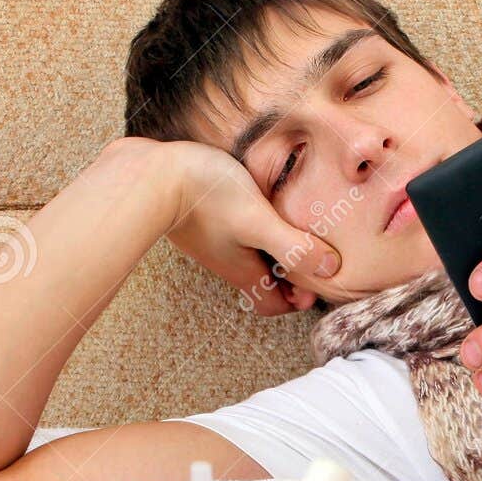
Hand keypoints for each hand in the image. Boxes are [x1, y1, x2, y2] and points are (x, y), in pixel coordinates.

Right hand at [161, 141, 341, 315]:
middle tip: (314, 252)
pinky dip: (258, 227)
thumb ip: (293, 246)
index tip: (318, 279)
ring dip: (276, 249)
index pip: (273, 305)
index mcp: (244, 271)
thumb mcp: (258, 222)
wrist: (150, 175)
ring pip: (252, 256)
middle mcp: (228, 261)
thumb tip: (331, 269)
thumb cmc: (206, 197)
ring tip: (297, 225)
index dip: (298, 300)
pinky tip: (267, 201)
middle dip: (291, 275)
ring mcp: (214, 241)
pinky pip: (237, 233)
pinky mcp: (204, 218)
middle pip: (264, 282)